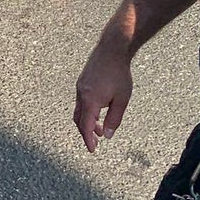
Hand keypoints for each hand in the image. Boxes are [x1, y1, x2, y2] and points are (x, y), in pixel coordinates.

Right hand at [74, 37, 132, 152]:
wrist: (112, 50)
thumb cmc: (119, 74)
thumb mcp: (121, 100)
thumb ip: (113, 120)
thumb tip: (107, 135)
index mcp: (90, 100)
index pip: (85, 125)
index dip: (87, 140)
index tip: (92, 150)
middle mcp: (81, 94)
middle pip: (78, 119)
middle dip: (85, 132)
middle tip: (95, 142)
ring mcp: (80, 86)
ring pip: (79, 110)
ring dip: (87, 122)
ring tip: (99, 129)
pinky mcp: (82, 81)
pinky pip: (81, 101)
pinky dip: (87, 111)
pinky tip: (98, 112)